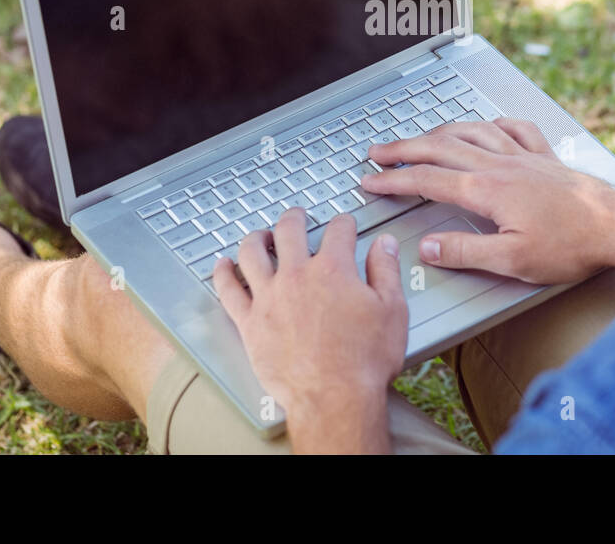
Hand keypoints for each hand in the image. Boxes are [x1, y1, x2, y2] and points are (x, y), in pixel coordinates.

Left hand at [213, 209, 407, 452]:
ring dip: (256, 238)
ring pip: (252, 253)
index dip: (343, 224)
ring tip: (260, 235)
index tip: (344, 226)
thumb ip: (386, 271)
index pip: (337, 230)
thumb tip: (384, 245)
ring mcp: (269, 298)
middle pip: (289, 230)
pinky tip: (222, 266)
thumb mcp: (392, 310)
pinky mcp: (250, 323)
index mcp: (333, 269)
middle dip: (295, 218)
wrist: (334, 398)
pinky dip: (222, 274)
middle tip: (298, 217)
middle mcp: (297, 276)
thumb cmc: (364, 361)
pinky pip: (227, 291)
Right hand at [361, 118, 614, 284]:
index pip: (427, 180)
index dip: (393, 181)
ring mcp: (524, 156)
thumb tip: (428, 247)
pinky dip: (492, 123)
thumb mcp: (512, 261)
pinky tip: (487, 124)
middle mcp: (502, 164)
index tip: (370, 182)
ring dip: (439, 131)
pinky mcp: (545, 157)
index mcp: (488, 189)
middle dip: (404, 148)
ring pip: (471, 130)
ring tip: (420, 137)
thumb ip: (464, 251)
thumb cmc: (572, 245)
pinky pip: (513, 128)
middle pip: (440, 147)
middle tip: (378, 152)